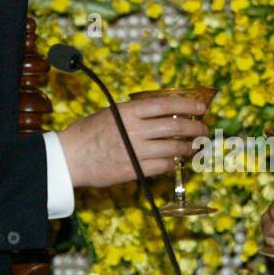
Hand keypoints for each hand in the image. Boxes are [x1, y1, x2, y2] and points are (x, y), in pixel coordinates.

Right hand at [58, 96, 206, 189]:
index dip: (188, 105)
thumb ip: (135, 113)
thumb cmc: (87, 133)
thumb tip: (162, 113)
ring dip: (188, 147)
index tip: (201, 108)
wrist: (70, 158)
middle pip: (175, 127)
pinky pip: (163, 166)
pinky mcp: (134, 169)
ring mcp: (135, 150)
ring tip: (194, 147)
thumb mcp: (111, 113)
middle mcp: (134, 129)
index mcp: (128, 111)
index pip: (166, 105)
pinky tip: (177, 160)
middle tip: (203, 130)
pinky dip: (173, 162)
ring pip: (173, 148)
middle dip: (195, 128)